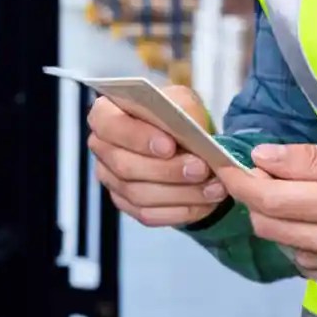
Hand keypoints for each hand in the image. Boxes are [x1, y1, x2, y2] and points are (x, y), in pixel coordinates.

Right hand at [87, 85, 227, 227]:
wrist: (186, 140)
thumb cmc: (177, 115)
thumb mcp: (182, 101)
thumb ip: (182, 110)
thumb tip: (188, 132)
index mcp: (106, 114)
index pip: (110, 126)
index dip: (138, 138)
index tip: (170, 146)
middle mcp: (102, 148)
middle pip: (125, 166)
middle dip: (167, 170)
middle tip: (201, 168)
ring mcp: (112, 180)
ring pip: (140, 195)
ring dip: (181, 194)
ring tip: (213, 187)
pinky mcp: (127, 204)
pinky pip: (149, 215)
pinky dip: (181, 210)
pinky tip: (206, 202)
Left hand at [213, 143, 316, 292]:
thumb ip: (310, 160)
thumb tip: (263, 158)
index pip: (271, 199)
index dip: (242, 182)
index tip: (229, 168)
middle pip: (268, 226)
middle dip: (257, 200)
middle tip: (267, 177)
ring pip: (283, 246)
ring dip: (279, 221)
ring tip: (301, 200)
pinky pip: (306, 265)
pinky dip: (301, 242)